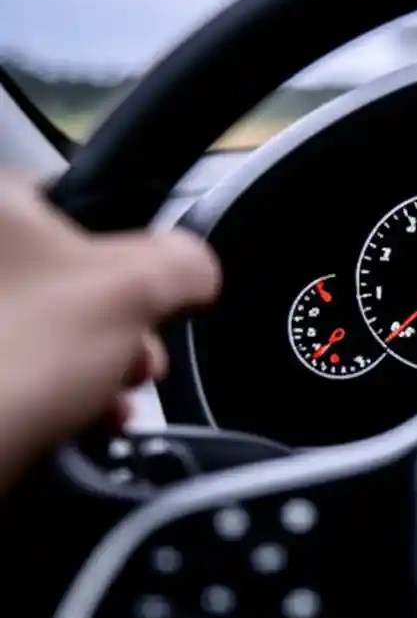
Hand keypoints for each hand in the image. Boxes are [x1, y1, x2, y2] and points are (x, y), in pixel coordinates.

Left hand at [0, 172, 219, 487]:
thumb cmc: (21, 355)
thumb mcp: (140, 289)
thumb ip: (186, 262)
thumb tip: (195, 270)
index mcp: (1, 205)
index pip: (87, 204)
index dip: (134, 251)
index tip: (152, 294)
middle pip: (72, 271)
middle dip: (122, 322)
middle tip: (137, 355)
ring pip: (49, 321)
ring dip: (99, 360)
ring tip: (112, 395)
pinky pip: (22, 359)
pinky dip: (58, 385)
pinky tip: (81, 414)